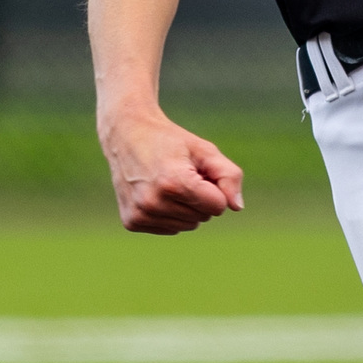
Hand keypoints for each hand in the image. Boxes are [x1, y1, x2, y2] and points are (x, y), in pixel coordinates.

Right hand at [98, 106, 243, 234]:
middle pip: (204, 217)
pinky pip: (171, 229)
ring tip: (169, 183)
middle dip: (201, 197)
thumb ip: (229, 175)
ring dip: (186, 207)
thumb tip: (237, 206)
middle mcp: (153, 202)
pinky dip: (170, 214)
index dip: (214, 187)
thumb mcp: (205, 150)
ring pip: (188, 225)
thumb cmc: (171, 142)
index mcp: (173, 182)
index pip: (218, 206)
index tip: (198, 171)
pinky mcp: (132, 222)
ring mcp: (140, 215)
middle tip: (181, 173)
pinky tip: (156, 193)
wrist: (126, 134)